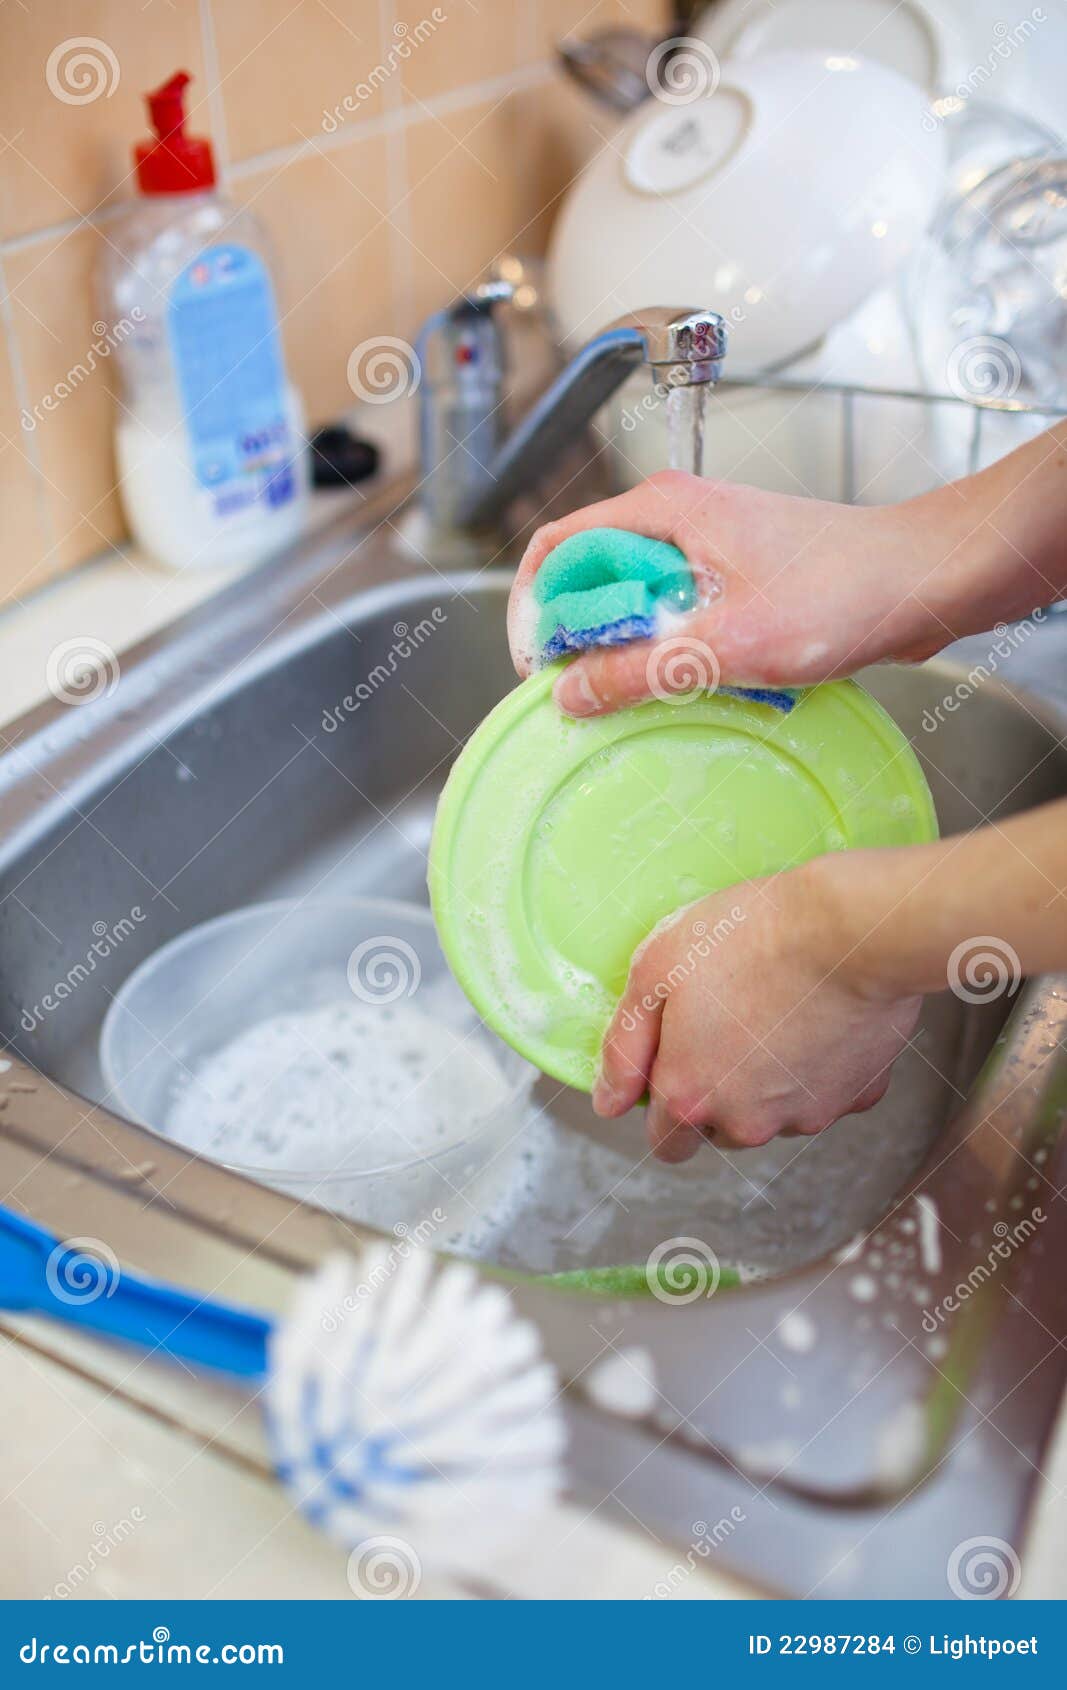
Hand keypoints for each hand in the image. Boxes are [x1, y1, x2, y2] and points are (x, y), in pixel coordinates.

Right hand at [508, 470, 956, 716]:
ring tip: (642, 694)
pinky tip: (692, 685)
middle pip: (590, 574)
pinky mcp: (735, 572)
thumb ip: (641, 671)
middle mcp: (677, 517)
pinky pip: (676, 611)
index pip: (555, 545)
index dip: (532, 608)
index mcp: (663, 509)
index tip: (539, 667)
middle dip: (579, 636)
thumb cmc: (846, 591)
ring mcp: (708, 543)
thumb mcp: (728, 645)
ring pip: (634, 598)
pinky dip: (670, 648)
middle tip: (586, 695)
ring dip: (629, 647)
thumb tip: (570, 695)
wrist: (930, 579)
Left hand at [593, 856, 921, 1160]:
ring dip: (767, 1084)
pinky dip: (819, 1067)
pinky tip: (818, 1018)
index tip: (679, 1058)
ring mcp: (806, 1114)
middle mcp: (747, 1123)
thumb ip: (623, 1045)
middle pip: (720, 1132)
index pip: (666, 1141)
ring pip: (774, 1116)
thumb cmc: (749, 936)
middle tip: (728, 1027)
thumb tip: (607, 1102)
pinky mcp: (857, 1097)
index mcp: (690, 1097)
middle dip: (717, 1094)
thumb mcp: (655, 969)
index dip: (665, 1101)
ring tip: (775, 1014)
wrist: (850, 929)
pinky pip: (826, 1091)